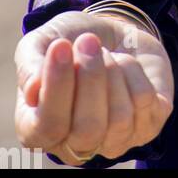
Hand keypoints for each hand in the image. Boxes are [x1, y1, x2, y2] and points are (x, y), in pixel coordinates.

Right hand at [14, 11, 173, 164]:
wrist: (112, 32)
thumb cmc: (71, 42)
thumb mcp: (44, 41)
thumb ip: (30, 64)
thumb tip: (33, 91)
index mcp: (39, 130)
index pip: (49, 127)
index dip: (57, 87)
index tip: (61, 45)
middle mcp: (76, 145)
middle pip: (88, 128)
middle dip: (91, 77)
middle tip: (88, 41)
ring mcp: (114, 140)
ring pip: (119, 117)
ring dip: (113, 71)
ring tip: (106, 54)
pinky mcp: (148, 125)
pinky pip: (145, 101)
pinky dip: (135, 71)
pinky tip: (125, 66)